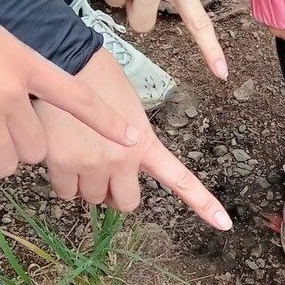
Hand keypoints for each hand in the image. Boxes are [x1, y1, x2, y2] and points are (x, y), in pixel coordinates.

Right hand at [34, 49, 231, 227]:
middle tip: (102, 169)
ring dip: (85, 184)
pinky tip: (60, 150)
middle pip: (124, 203)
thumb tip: (114, 168)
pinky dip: (62, 179)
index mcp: (144, 144)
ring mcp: (91, 165)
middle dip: (114, 192)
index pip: (180, 179)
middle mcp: (121, 161)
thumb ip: (130, 143)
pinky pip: (64, 192)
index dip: (203, 203)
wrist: (63, 60)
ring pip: (90, 198)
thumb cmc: (97, 78)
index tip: (224, 224)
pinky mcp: (61, 165)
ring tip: (78, 149)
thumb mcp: (129, 110)